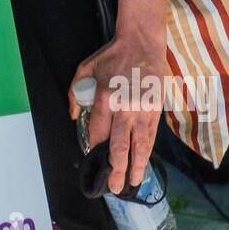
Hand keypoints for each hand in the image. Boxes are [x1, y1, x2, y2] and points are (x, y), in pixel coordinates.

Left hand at [68, 33, 166, 193]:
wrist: (142, 43)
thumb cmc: (113, 56)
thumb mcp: (85, 68)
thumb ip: (75, 92)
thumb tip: (72, 115)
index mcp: (105, 98)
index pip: (98, 132)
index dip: (95, 149)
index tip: (94, 160)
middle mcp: (125, 109)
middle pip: (119, 146)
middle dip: (115, 168)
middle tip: (113, 186)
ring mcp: (143, 111)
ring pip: (139, 146)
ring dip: (135, 167)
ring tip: (131, 183)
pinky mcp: (156, 110)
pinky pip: (151, 137)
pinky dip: (147, 153)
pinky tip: (144, 164)